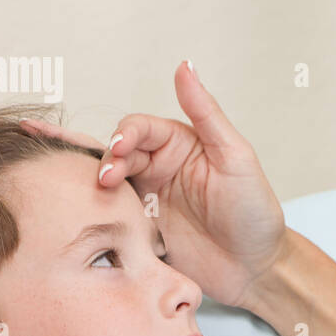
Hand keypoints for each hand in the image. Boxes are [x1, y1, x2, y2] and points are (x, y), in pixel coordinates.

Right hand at [19, 61, 285, 308]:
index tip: (119, 152)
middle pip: (114, 154)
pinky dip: (92, 214)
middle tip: (103, 181)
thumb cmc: (255, 211)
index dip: (124, 137)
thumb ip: (207, 113)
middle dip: (103, 162)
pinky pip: (108, 218)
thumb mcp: (236, 157)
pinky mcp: (139, 232)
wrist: (257, 269)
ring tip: (87, 194)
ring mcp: (146, 200)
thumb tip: (185, 66)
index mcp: (179, 144)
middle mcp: (157, 168)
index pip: (139, 129)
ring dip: (91, 185)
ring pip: (105, 184)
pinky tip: (78, 214)